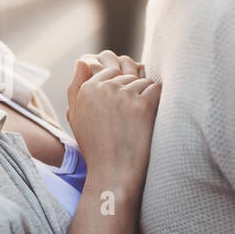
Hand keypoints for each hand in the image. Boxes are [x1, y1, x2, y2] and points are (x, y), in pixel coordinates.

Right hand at [65, 50, 159, 188]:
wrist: (113, 173)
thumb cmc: (96, 147)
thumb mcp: (77, 117)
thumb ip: (77, 87)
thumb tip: (83, 60)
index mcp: (87, 89)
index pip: (111, 69)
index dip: (120, 86)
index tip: (120, 108)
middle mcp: (103, 88)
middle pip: (129, 73)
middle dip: (133, 90)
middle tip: (129, 118)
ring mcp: (123, 95)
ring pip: (144, 81)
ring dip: (145, 98)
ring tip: (137, 123)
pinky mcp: (142, 104)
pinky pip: (157, 89)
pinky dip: (157, 102)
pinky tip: (149, 120)